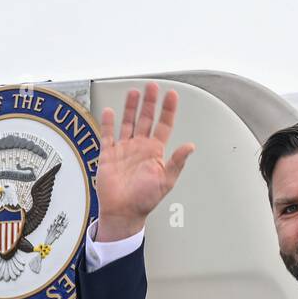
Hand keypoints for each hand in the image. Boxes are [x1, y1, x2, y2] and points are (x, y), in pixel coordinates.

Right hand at [94, 82, 195, 241]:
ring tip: (134, 92)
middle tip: (152, 86)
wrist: (123, 212)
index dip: (168, 110)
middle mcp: (140, 147)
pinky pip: (108, 135)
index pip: (164, 125)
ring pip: (128, 122)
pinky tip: (109, 111)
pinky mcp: (108, 154)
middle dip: (149, 102)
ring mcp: (124, 149)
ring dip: (131, 108)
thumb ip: (177, 162)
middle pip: (146, 119)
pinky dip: (108, 123)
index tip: (171, 95)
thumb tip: (190, 147)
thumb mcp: (166, 181)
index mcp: (155, 152)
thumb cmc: (145, 200)